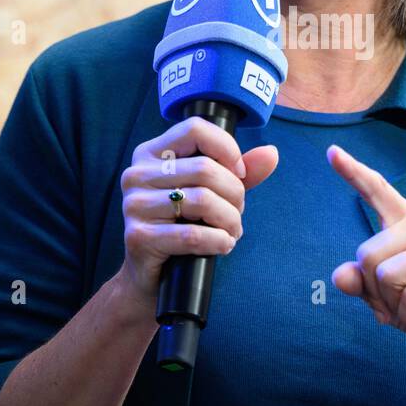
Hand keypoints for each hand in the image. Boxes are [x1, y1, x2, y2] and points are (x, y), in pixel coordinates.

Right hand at [119, 116, 277, 300]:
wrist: (150, 275)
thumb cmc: (182, 227)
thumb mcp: (212, 193)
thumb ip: (239, 172)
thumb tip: (271, 153)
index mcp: (151, 154)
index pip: (195, 129)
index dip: (226, 149)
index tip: (239, 173)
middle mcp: (137, 174)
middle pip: (205, 169)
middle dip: (234, 195)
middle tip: (237, 214)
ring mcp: (134, 205)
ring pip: (202, 201)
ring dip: (230, 221)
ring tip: (232, 232)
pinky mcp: (138, 237)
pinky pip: (192, 235)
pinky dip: (218, 241)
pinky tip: (223, 245)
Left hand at [326, 143, 405, 379]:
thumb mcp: (379, 296)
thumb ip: (358, 281)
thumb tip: (341, 276)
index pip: (376, 191)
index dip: (353, 172)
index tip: (331, 152)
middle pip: (368, 254)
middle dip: (374, 291)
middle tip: (399, 302)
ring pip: (386, 275)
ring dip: (393, 306)